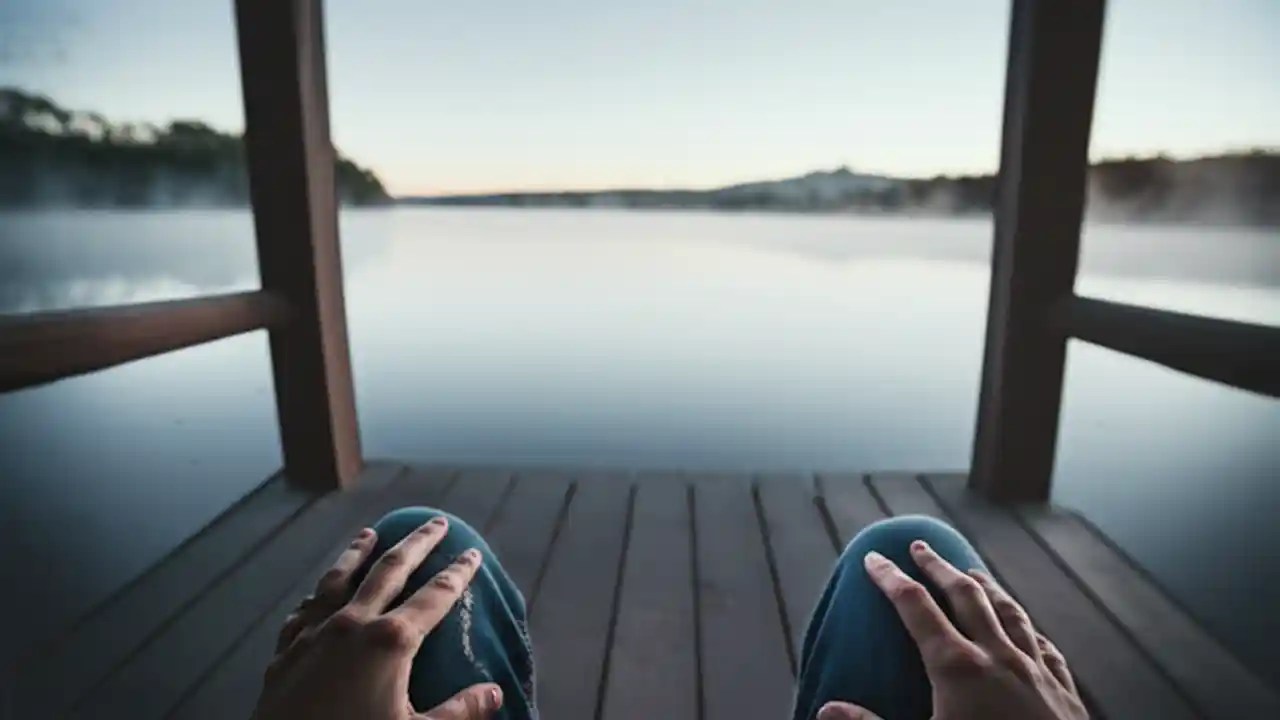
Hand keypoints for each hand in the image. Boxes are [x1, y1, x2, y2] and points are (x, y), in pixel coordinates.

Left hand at [253, 518, 503, 719]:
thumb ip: (458, 712)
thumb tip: (495, 693)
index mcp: (391, 641)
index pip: (435, 596)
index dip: (458, 572)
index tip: (473, 552)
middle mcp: (353, 624)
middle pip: (390, 570)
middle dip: (416, 544)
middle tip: (434, 522)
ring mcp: (315, 633)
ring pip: (339, 578)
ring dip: (358, 552)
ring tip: (370, 533)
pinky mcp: (287, 651)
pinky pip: (305, 610)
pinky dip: (317, 595)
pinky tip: (317, 593)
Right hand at [818, 541, 1085, 719]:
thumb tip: (826, 708)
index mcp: (957, 667)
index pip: (916, 608)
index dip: (891, 580)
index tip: (874, 558)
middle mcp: (998, 657)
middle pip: (966, 596)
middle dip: (939, 568)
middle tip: (920, 547)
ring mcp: (1037, 672)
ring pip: (1010, 614)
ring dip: (987, 587)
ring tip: (972, 571)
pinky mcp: (1065, 693)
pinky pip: (1045, 648)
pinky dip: (1029, 630)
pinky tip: (1027, 628)